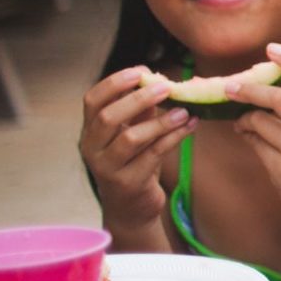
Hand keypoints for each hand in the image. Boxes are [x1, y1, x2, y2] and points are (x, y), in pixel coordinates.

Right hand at [79, 67, 195, 230]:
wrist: (130, 209)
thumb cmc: (133, 164)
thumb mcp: (133, 133)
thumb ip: (139, 110)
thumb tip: (155, 78)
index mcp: (90, 131)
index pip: (92, 101)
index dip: (114, 83)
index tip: (140, 71)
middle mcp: (92, 149)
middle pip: (108, 117)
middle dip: (138, 99)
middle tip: (166, 87)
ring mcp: (107, 168)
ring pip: (131, 138)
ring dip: (160, 122)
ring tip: (184, 111)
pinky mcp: (128, 183)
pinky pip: (153, 155)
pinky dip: (173, 138)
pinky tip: (190, 126)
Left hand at [227, 43, 280, 235]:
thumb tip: (273, 88)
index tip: (272, 49)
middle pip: (280, 97)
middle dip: (250, 89)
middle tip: (231, 86)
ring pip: (260, 121)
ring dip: (245, 117)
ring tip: (242, 120)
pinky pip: (255, 143)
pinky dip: (246, 135)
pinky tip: (246, 136)